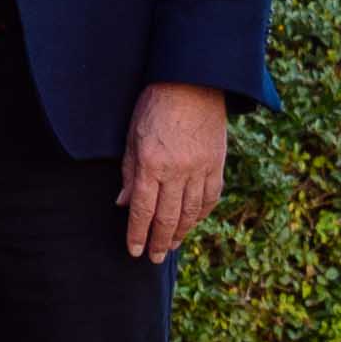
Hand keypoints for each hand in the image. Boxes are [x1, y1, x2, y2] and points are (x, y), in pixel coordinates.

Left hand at [118, 81, 231, 261]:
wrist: (193, 83)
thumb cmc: (155, 106)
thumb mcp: (132, 136)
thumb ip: (129, 172)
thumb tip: (123, 204)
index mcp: (151, 164)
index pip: (142, 210)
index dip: (137, 234)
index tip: (134, 251)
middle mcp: (177, 171)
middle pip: (168, 217)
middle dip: (159, 241)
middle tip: (153, 258)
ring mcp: (200, 169)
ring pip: (191, 212)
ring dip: (180, 232)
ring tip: (170, 245)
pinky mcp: (217, 164)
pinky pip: (211, 197)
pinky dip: (202, 213)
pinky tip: (193, 222)